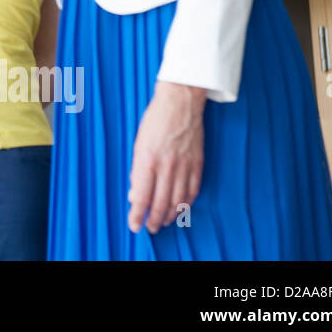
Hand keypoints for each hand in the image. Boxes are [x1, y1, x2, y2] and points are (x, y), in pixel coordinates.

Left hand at [127, 81, 205, 233]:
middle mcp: (167, 165)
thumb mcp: (138, 144)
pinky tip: (181, 208)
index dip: (137, 215)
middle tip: (150, 229)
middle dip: (154, 220)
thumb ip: (137, 171)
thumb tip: (135, 195)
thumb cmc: (154, 120)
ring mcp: (184, 165)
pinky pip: (193, 190)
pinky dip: (187, 203)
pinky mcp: (197, 163)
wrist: (180, 102)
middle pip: (161, 203)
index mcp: (147, 159)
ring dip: (170, 215)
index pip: (141, 196)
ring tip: (163, 222)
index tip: (134, 226)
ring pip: (178, 200)